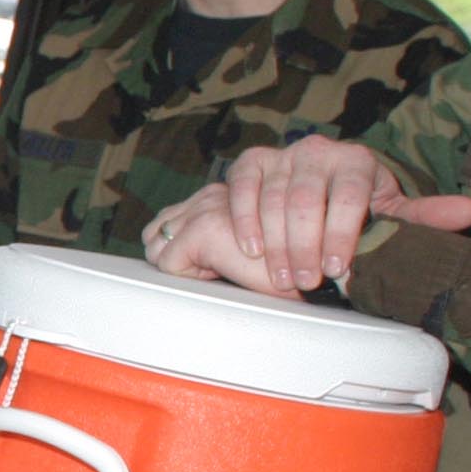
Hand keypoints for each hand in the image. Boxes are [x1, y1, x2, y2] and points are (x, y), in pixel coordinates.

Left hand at [142, 183, 291, 294]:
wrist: (316, 275)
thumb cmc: (287, 264)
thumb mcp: (239, 246)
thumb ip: (210, 241)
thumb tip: (170, 255)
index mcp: (219, 194)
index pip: (165, 223)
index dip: (181, 252)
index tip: (220, 263)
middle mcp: (211, 194)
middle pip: (154, 233)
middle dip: (176, 258)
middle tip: (217, 269)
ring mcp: (207, 207)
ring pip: (157, 247)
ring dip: (183, 266)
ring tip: (221, 271)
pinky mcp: (205, 227)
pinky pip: (168, 263)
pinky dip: (190, 278)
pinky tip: (225, 273)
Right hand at [156, 138, 470, 293]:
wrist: (310, 189)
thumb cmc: (352, 210)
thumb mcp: (386, 213)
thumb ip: (421, 216)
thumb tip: (468, 212)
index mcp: (357, 160)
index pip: (350, 196)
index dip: (342, 235)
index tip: (339, 269)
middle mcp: (318, 151)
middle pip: (307, 199)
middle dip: (305, 246)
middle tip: (306, 281)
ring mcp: (281, 155)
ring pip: (273, 199)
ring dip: (276, 243)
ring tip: (282, 278)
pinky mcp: (250, 162)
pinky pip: (242, 188)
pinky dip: (245, 220)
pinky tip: (252, 249)